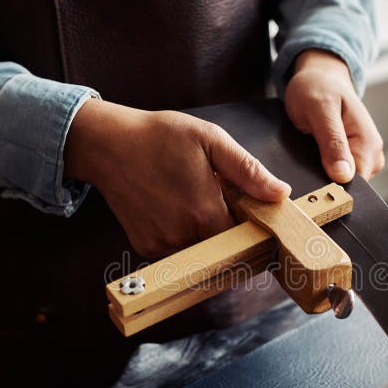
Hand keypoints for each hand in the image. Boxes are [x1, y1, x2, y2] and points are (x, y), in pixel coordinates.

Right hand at [64, 99, 290, 257]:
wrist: (107, 144)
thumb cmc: (160, 137)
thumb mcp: (211, 140)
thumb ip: (248, 171)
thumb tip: (281, 194)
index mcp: (205, 214)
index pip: (244, 237)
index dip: (249, 224)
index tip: (246, 209)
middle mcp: (183, 237)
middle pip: (222, 246)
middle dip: (226, 227)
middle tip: (213, 195)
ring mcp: (161, 246)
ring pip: (199, 250)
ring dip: (202, 231)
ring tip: (189, 196)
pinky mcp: (145, 247)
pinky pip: (176, 249)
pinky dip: (180, 234)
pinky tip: (170, 206)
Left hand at [285, 49, 384, 181]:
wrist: (319, 78)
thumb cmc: (318, 87)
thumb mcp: (320, 109)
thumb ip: (332, 141)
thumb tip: (344, 175)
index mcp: (369, 144)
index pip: (357, 185)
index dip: (334, 190)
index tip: (312, 188)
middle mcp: (372, 154)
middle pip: (350, 187)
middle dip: (326, 184)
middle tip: (303, 169)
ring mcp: (363, 158)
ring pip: (343, 183)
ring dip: (323, 178)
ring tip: (306, 160)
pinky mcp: (352, 159)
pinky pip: (338, 176)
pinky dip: (322, 173)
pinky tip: (310, 161)